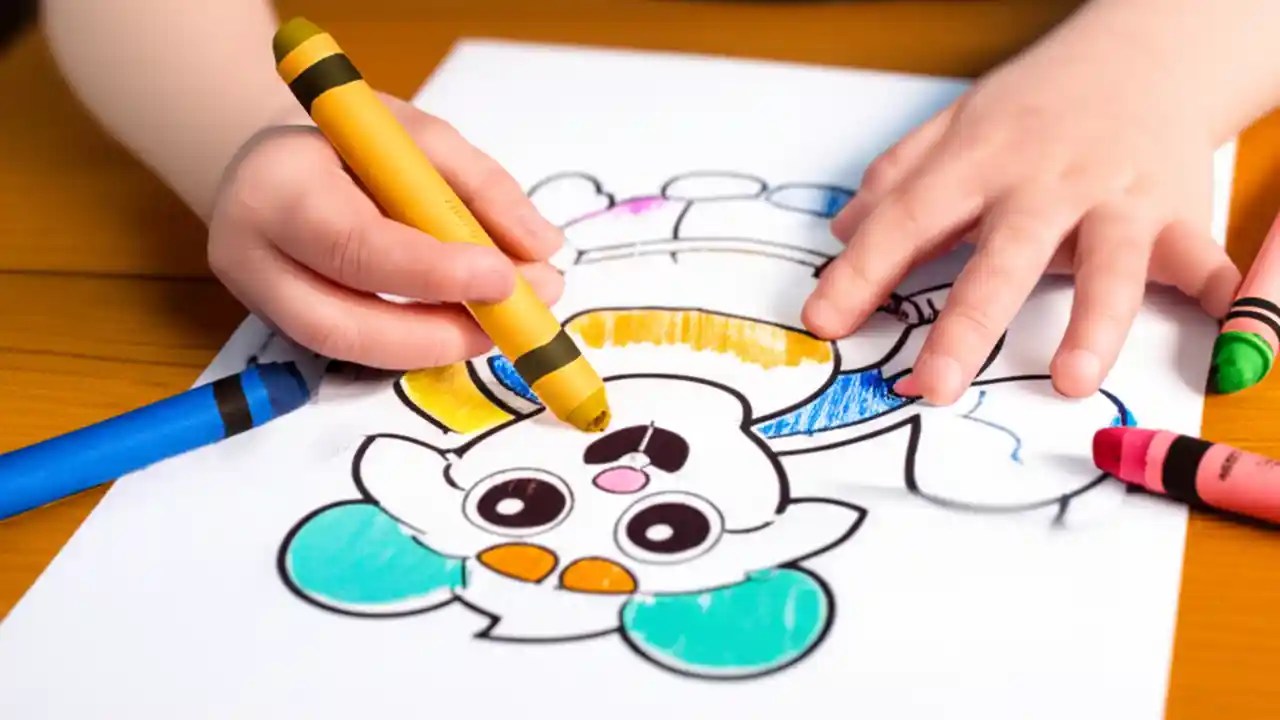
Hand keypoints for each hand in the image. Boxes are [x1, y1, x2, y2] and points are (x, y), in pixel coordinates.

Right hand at [207, 94, 563, 368]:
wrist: (269, 161)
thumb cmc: (345, 140)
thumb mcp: (415, 134)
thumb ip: (479, 186)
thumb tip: (541, 248)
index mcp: (279, 185)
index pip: (354, 245)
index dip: (432, 273)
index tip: (504, 278)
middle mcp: (254, 255)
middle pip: (344, 325)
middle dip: (441, 333)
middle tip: (517, 319)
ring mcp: (262, 303)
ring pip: (352, 351)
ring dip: (439, 345)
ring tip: (505, 322)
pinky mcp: (283, 330)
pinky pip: (358, 349)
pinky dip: (420, 342)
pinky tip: (465, 322)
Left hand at [802, 36, 1240, 403]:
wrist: (1145, 49)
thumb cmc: (1040, 102)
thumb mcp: (956, 126)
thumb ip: (898, 180)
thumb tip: (841, 231)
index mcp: (978, 160)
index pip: (908, 219)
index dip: (862, 271)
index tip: (823, 321)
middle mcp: (1045, 181)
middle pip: (1003, 255)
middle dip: (968, 323)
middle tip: (935, 384)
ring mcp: (1115, 197)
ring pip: (1106, 263)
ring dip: (1092, 323)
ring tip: (1069, 380)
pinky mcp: (1175, 211)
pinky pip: (1199, 256)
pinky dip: (1218, 292)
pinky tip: (1223, 327)